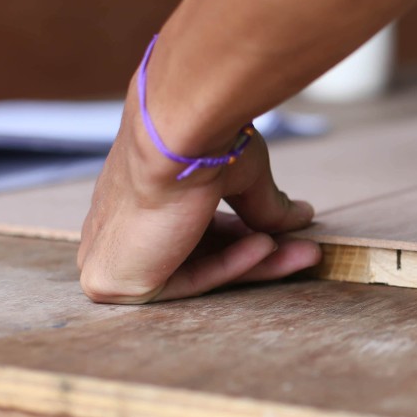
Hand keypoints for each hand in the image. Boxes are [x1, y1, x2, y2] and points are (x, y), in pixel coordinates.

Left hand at [77, 84, 320, 303]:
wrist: (174, 135)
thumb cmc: (197, 141)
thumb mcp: (240, 175)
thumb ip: (263, 204)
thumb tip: (301, 217)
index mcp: (139, 194)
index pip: (194, 226)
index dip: (245, 232)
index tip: (288, 230)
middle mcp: (123, 223)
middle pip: (201, 251)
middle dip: (260, 251)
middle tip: (306, 249)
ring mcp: (113, 251)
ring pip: (196, 268)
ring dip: (256, 261)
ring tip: (304, 252)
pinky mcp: (111, 279)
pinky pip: (182, 282)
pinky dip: (230, 267)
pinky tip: (268, 248)